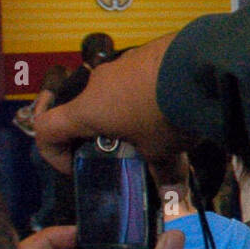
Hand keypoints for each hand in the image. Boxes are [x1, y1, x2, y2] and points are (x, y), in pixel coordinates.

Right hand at [35, 34, 188, 174]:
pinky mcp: (148, 50)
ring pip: (115, 93)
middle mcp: (98, 83)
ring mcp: (122, 62)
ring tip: (159, 128)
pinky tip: (175, 103)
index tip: (78, 166)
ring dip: (128, 113)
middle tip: (128, 150)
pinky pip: (139, 77)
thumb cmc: (167, 114)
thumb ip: (163, 173)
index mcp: (88, 109)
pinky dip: (148, 93)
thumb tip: (173, 198)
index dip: (54, 153)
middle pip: (85, 111)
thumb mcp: (163, 150)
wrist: (203, 65)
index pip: (46, 128)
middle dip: (102, 134)